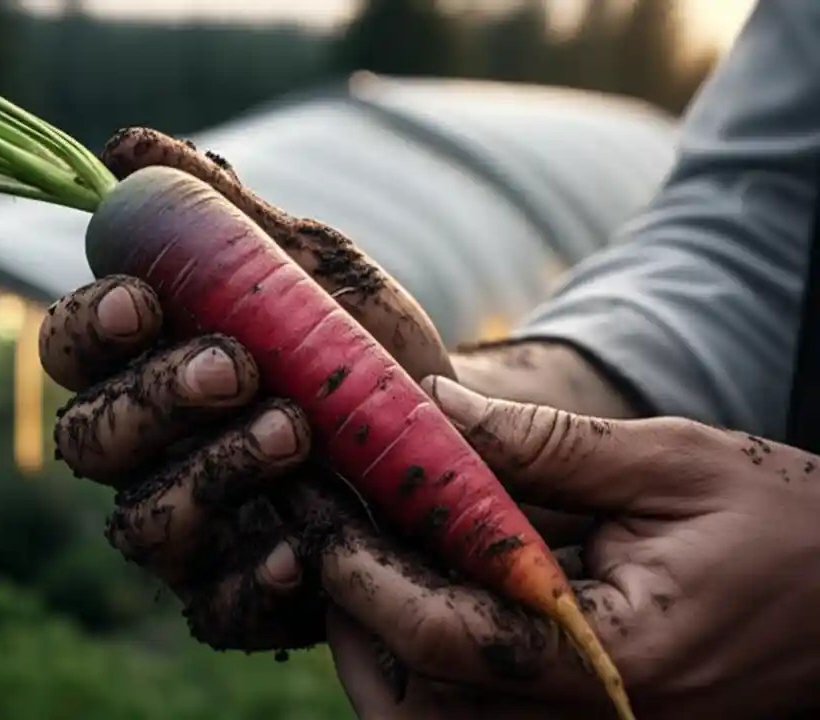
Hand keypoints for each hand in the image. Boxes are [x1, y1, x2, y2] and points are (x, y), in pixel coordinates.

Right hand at [39, 127, 453, 649]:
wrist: (453, 431)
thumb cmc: (358, 342)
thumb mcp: (305, 266)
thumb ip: (221, 215)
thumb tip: (124, 147)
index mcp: (140, 367)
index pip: (69, 348)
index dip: (90, 326)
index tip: (147, 299)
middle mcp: (142, 455)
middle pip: (88, 439)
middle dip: (154, 401)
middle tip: (237, 367)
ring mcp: (184, 533)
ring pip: (140, 523)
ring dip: (208, 476)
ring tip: (295, 434)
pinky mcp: (234, 599)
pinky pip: (212, 610)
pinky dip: (251, 580)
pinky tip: (303, 549)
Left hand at [325, 376, 819, 718]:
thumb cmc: (790, 526)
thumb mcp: (670, 463)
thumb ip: (543, 444)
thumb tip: (430, 404)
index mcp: (616, 656)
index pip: (451, 641)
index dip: (368, 581)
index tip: (325, 524)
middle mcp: (594, 717)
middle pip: (424, 710)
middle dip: (359, 633)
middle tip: (329, 551)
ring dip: (387, 657)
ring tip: (363, 569)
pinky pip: (484, 717)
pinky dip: (435, 666)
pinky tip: (424, 592)